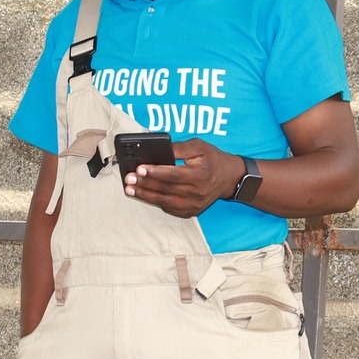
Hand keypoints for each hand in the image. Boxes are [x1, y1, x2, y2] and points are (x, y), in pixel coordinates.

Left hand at [124, 138, 241, 218]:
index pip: (173, 175)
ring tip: (130, 189)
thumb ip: (180, 148)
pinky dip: (156, 202)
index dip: (155, 172)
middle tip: (129, 179)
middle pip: (166, 189)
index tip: (139, 169)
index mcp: (201, 175)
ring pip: (165, 201)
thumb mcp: (200, 147)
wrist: (229, 178)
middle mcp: (198, 193)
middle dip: (145, 184)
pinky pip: (169, 208)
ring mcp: (194, 205)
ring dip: (145, 196)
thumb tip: (159, 149)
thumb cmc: (213, 159)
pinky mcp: (191, 212)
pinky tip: (144, 195)